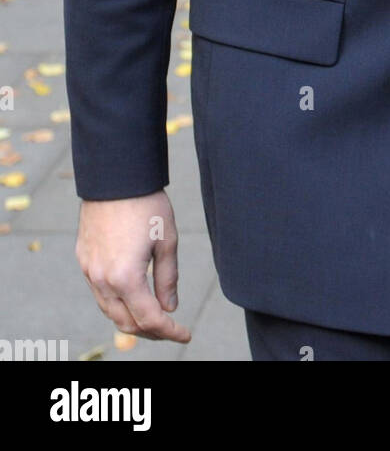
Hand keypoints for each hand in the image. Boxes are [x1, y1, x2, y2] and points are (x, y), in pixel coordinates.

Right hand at [76, 190, 190, 342]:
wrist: (115, 176)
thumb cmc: (147, 204)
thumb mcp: (167, 240)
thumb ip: (168, 279)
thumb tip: (169, 307)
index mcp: (125, 278)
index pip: (149, 319)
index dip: (170, 331)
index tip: (185, 334)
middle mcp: (101, 279)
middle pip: (126, 322)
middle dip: (151, 331)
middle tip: (171, 329)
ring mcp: (88, 270)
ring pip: (109, 310)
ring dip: (131, 319)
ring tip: (153, 316)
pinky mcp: (83, 259)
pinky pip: (99, 292)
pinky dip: (116, 302)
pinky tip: (132, 296)